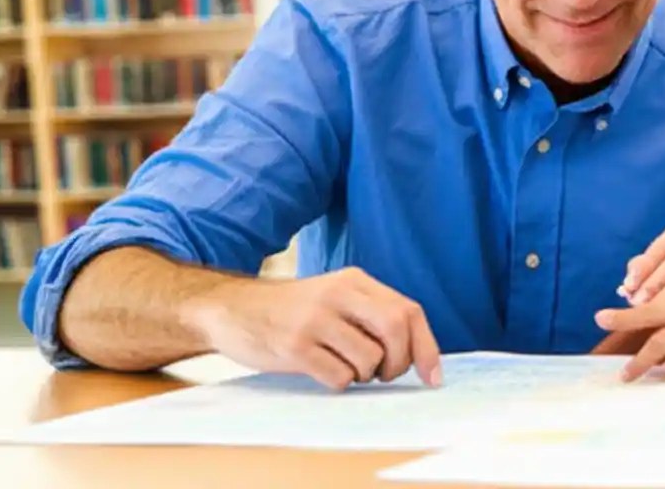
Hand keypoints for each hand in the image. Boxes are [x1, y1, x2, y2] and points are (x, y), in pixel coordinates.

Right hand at [185, 267, 441, 391]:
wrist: (231, 309)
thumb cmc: (292, 310)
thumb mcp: (334, 296)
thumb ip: (371, 313)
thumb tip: (418, 352)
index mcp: (354, 280)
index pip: (409, 311)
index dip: (427, 347)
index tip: (433, 377)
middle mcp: (337, 295)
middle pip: (396, 330)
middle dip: (400, 363)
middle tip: (385, 375)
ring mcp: (315, 320)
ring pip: (369, 359)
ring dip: (366, 375)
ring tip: (345, 367)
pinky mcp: (294, 346)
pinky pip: (339, 377)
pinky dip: (340, 383)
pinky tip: (323, 371)